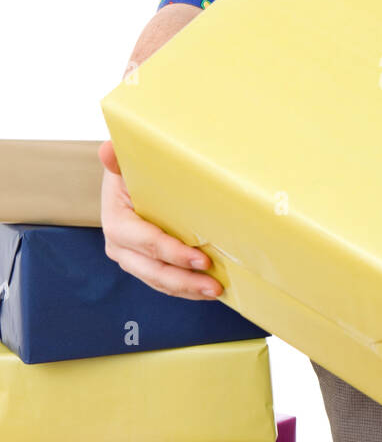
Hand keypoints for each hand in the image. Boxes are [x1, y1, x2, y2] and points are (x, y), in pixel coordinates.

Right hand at [99, 139, 223, 298]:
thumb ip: (118, 159)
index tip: (202, 260)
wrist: (126, 178)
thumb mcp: (126, 161)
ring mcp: (130, 258)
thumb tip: (106, 150)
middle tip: (215, 286)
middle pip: (153, 271)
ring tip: (216, 291)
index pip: (147, 242)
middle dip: (185, 281)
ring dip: (188, 289)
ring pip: (159, 281)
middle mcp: (118, 245)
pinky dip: (185, 288)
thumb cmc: (133, 169)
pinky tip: (206, 290)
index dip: (175, 254)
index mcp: (116, 221)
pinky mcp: (142, 264)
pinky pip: (163, 281)